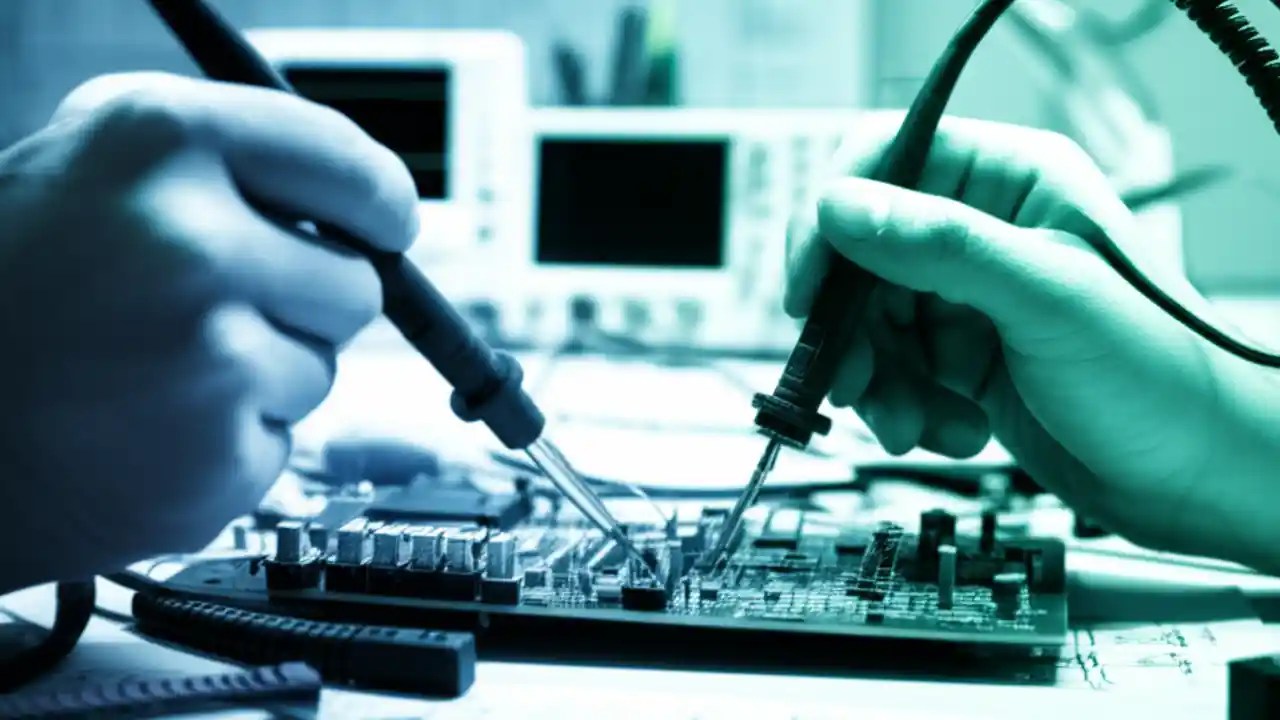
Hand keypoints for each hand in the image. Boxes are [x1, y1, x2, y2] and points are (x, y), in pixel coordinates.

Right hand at [0, 73, 417, 590]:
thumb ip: (227, 166)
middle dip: (304, 302)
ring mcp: (208, 359)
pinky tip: (149, 427)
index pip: (350, 166)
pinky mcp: (216, 459)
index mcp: (158, 141)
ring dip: (260, 376)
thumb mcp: (96, 168)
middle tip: (205, 311)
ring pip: (323, 369)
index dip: (381, 202)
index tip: (387, 223)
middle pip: (355, 283)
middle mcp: (191, 243)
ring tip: (153, 371)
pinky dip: (231, 441)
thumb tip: (365, 201)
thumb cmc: (7, 295)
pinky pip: (281, 439)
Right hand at [787, 111, 1279, 569]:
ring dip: (879, 381)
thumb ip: (940, 246)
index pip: (887, 161)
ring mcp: (971, 299)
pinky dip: (905, 409)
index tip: (810, 283)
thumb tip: (841, 206)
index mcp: (1014, 182)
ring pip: (869, 323)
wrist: (1202, 478)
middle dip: (852, 325)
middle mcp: (984, 233)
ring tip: (913, 420)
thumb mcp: (1048, 298)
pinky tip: (950, 430)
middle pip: (862, 255)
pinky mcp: (963, 360)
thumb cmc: (1163, 377)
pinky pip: (893, 372)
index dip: (835, 218)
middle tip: (852, 377)